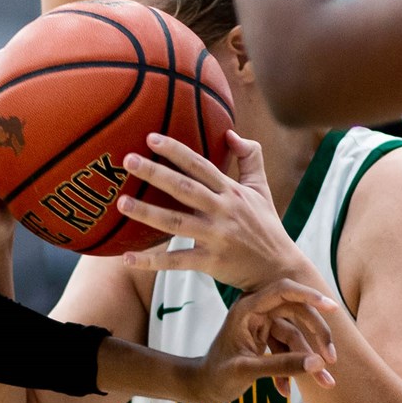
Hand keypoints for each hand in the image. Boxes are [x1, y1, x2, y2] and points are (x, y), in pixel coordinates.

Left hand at [117, 130, 305, 289]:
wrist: (279, 270)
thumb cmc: (265, 226)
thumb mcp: (262, 189)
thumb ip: (250, 158)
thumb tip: (231, 132)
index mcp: (231, 192)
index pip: (200, 166)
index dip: (177, 151)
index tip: (151, 138)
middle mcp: (223, 211)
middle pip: (185, 189)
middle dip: (156, 173)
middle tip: (128, 160)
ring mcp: (216, 237)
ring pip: (176, 223)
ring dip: (147, 213)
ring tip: (121, 203)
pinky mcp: (210, 262)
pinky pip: (176, 261)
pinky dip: (151, 261)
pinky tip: (126, 258)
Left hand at [190, 277, 338, 402]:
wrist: (203, 387)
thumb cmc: (216, 376)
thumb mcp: (246, 371)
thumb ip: (281, 366)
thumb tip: (318, 364)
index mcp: (246, 309)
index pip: (282, 291)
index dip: (309, 296)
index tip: (333, 307)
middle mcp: (256, 312)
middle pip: (298, 313)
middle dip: (317, 336)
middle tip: (332, 361)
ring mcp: (263, 325)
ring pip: (297, 336)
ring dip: (310, 360)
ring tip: (326, 384)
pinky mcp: (268, 339)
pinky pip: (290, 349)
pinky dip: (293, 369)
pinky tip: (286, 391)